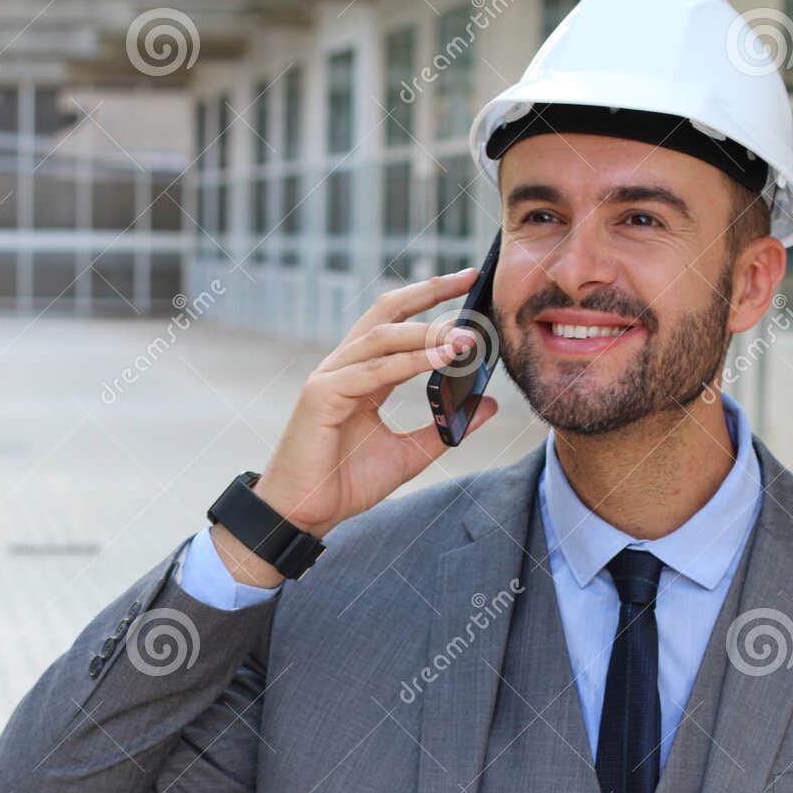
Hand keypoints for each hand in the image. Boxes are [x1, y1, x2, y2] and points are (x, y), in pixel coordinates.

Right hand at [213, 268, 499, 584]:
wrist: (304, 514)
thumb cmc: (345, 483)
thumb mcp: (410, 453)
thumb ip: (445, 427)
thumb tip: (488, 404)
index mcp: (363, 375)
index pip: (398, 323)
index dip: (430, 300)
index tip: (468, 284)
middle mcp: (345, 367)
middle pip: (387, 312)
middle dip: (428, 291)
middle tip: (469, 278)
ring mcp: (330, 377)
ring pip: (383, 338)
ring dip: (428, 333)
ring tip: (468, 336)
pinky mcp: (322, 395)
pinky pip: (373, 371)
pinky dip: (410, 362)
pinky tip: (441, 358)